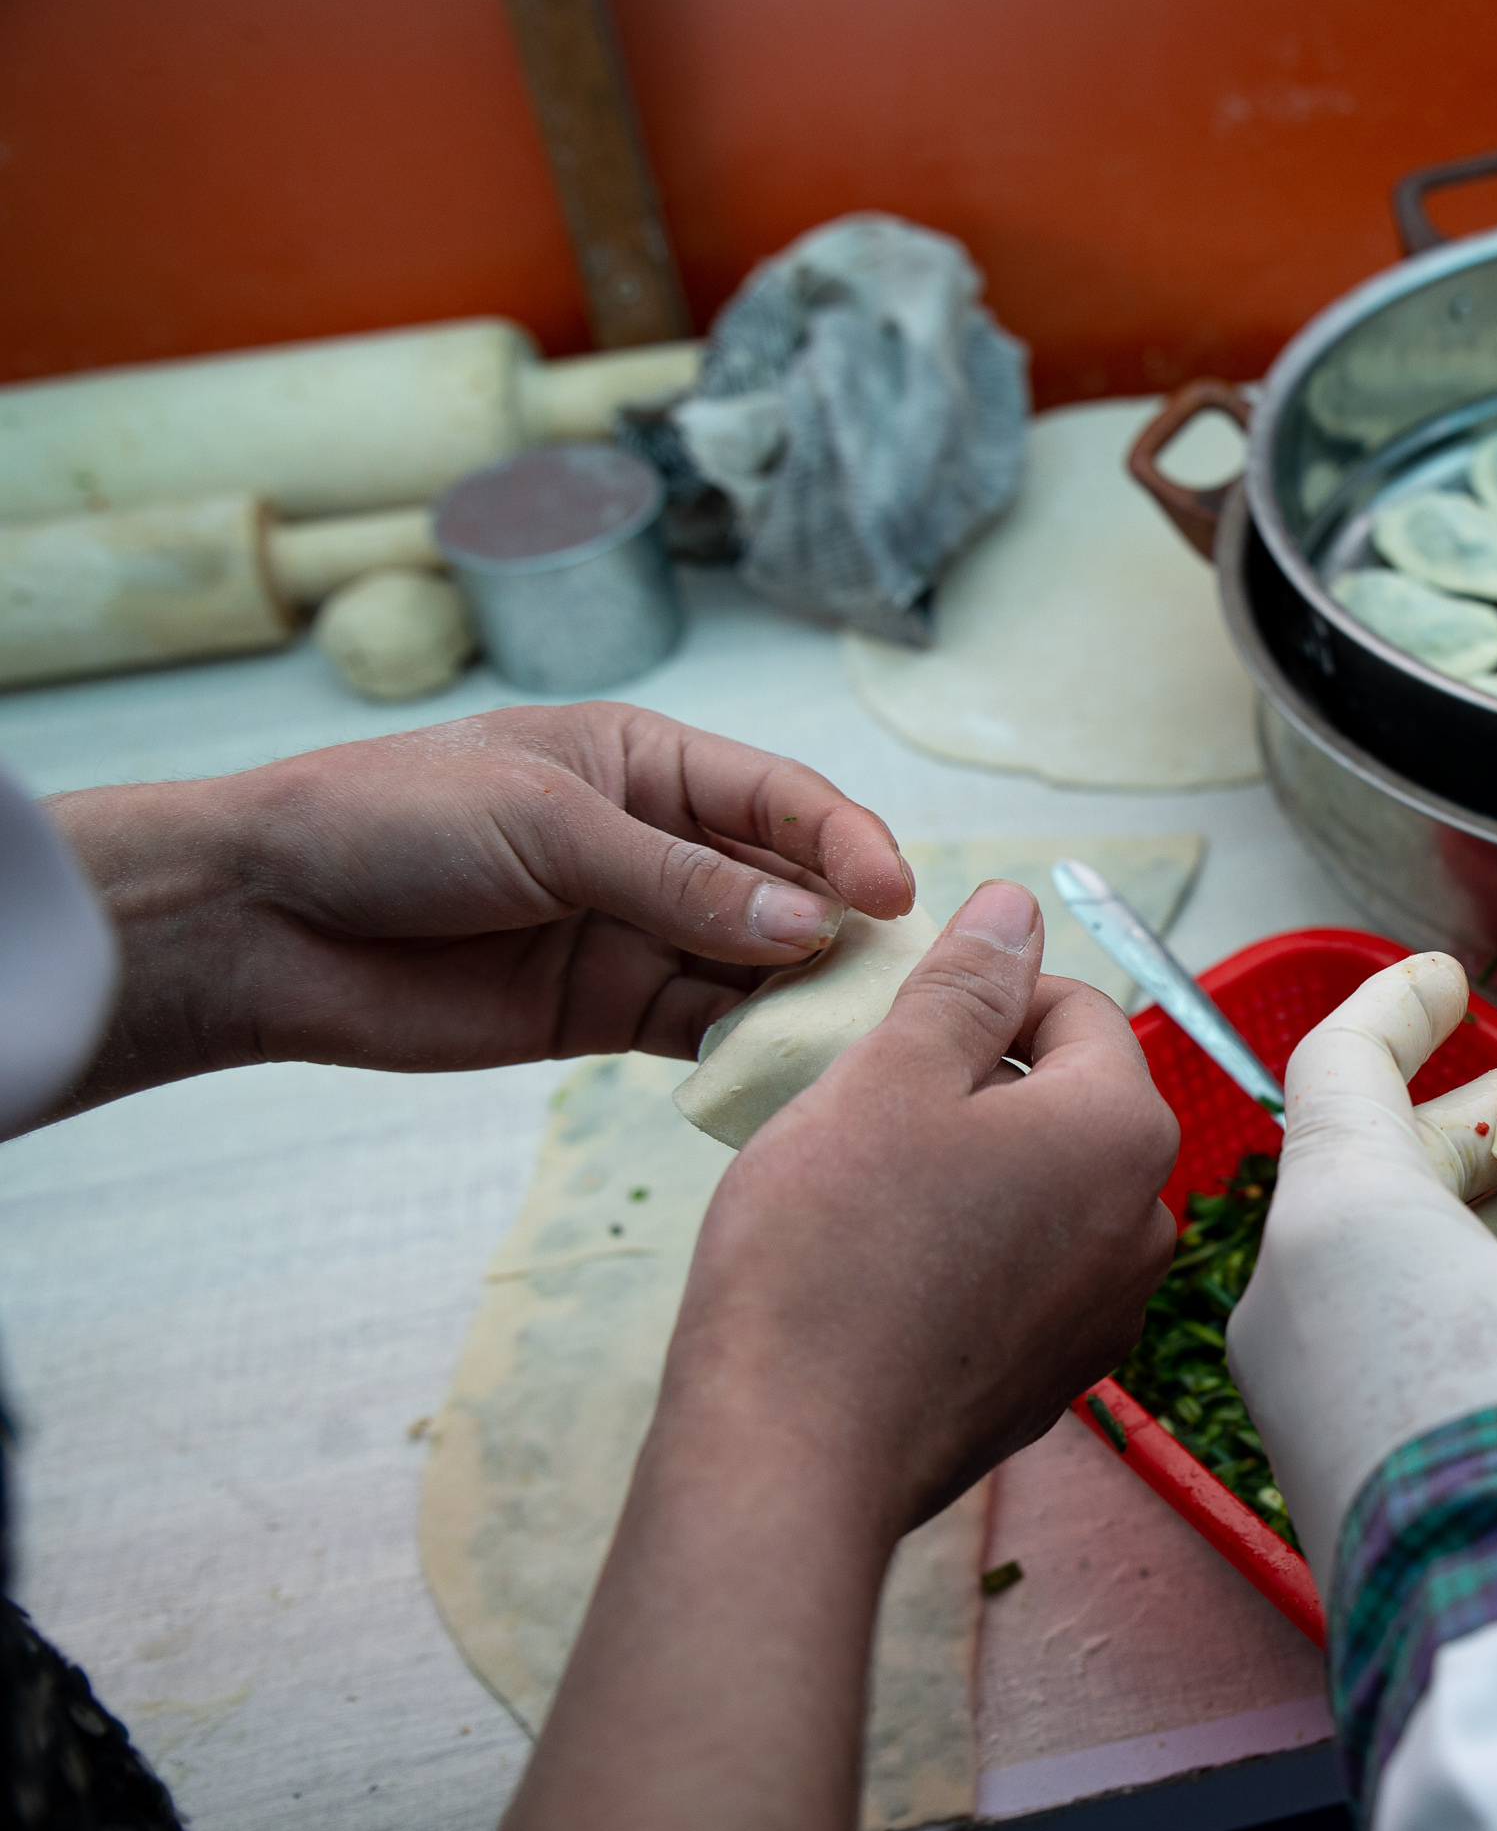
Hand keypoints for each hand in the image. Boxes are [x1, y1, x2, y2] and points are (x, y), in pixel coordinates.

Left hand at [47, 703, 916, 1107]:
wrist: (261, 922)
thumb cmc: (390, 825)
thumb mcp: (546, 826)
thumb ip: (679, 881)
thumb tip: (811, 928)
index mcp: (645, 764)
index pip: (779, 798)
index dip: (845, 841)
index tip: (895, 894)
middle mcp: (657, 845)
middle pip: (787, 884)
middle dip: (845, 926)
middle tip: (901, 980)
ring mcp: (634, 931)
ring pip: (756, 964)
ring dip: (807, 993)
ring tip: (857, 1033)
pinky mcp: (605, 1012)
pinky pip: (703, 1027)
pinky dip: (749, 1046)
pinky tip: (788, 1066)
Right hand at [467, 882, 1178, 1830]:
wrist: (795, 1452)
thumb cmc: (831, 1250)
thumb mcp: (890, 1076)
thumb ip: (967, 984)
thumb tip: (1019, 907)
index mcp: (1123, 1126)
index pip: (1075, 1008)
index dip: (981, 1000)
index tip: (894, 1034)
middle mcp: (1146, 1218)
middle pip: (1071, 1101)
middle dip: (980, 1086)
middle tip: (869, 1111)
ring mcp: (1110, 1309)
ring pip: (1048, 1189)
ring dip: (975, 1169)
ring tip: (870, 1194)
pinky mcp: (1060, 1375)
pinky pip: (1029, 1273)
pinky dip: (973, 1252)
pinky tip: (888, 1274)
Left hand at [1228, 954, 1496, 1566]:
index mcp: (1338, 1215)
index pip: (1343, 1061)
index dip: (1401, 1004)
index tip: (1448, 978)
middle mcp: (1284, 1292)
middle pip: (1376, 1163)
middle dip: (1489, 1135)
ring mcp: (1290, 1387)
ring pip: (1379, 1256)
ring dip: (1483, 1225)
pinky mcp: (1319, 1462)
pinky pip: (1375, 1337)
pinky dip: (1455, 1299)